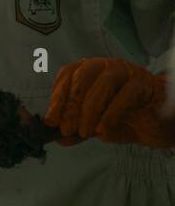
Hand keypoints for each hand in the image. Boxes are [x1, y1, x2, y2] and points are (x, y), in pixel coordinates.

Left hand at [45, 58, 173, 146]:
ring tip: (85, 132)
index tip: (51, 121)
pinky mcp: (142, 83)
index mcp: (89, 70)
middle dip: (71, 105)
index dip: (57, 97)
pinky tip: (102, 129)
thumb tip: (58, 139)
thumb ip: (77, 130)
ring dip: (90, 110)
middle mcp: (105, 66)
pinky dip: (110, 113)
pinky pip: (125, 96)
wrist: (155, 121)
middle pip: (82, 77)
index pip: (67, 74)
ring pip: (103, 83)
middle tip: (66, 129)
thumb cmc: (123, 117)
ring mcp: (125, 71)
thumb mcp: (94, 126)